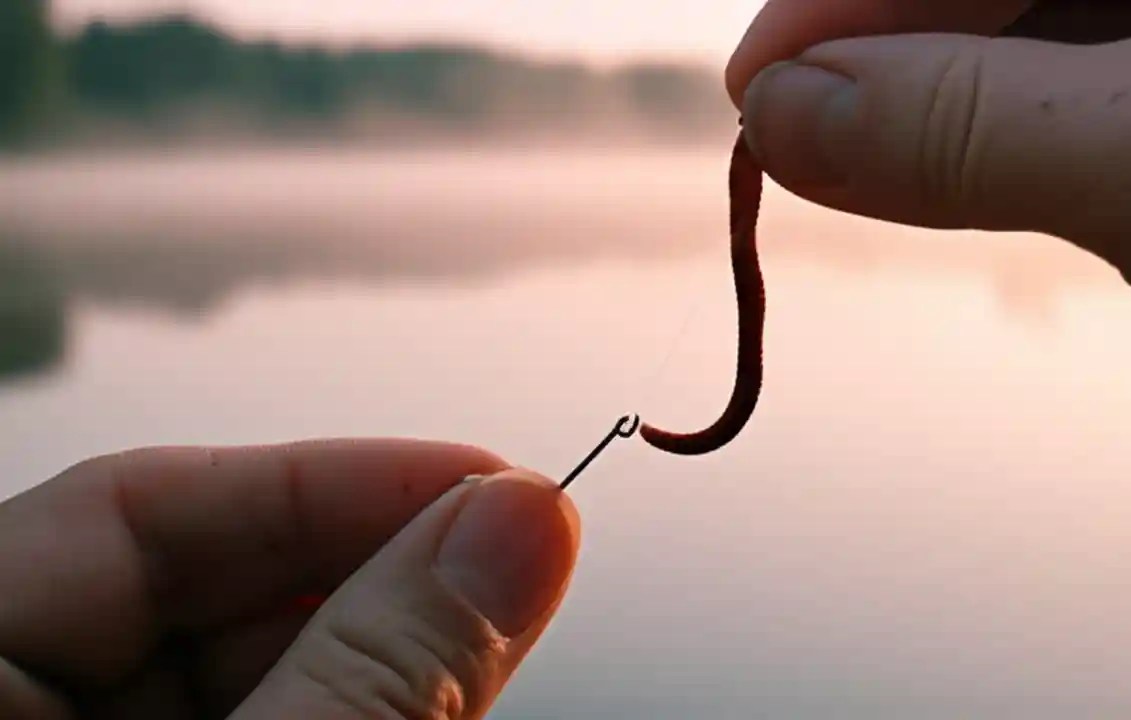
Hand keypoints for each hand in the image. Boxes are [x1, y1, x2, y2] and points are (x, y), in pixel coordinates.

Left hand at [0, 441, 578, 718]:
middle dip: (368, 567)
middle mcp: (2, 718)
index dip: (329, 479)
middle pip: (196, 586)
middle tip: (514, 559)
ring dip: (374, 644)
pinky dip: (349, 705)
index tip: (484, 479)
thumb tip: (518, 529)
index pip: (129, 508)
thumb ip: (374, 672)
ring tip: (485, 634)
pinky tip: (423, 693)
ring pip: (237, 663)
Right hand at [727, 0, 1130, 435]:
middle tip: (782, 131)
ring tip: (832, 163)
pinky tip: (929, 179)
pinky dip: (990, 151)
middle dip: (878, 52)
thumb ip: (964, 120)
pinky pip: (1080, 110)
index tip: (752, 86)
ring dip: (923, 110)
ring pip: (1034, 51)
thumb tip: (780, 109)